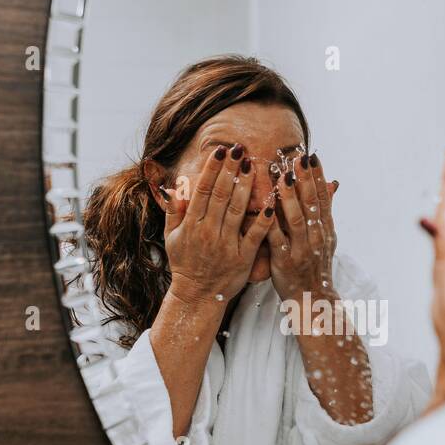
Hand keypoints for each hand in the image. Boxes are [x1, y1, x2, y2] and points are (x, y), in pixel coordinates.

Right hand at [162, 143, 274, 305]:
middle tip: (240, 149)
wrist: (197, 295)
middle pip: (220, 195)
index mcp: (191, 224)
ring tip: (255, 165)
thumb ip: (172, 211)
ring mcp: (226, 245)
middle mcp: (208, 232)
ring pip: (237, 210)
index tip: (221, 151)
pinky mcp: (243, 258)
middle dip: (231, 170)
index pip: (202, 190)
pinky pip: (255, 235)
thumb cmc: (185, 263)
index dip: (212, 169)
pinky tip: (274, 202)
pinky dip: (264, 219)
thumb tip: (172, 186)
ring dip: (247, 187)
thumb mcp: (171, 237)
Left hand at [266, 152, 338, 303]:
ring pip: (296, 220)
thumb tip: (332, 184)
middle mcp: (316, 238)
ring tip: (283, 177)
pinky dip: (271, 224)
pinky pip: (277, 240)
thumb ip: (325, 211)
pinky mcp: (285, 263)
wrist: (312, 300)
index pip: (323, 198)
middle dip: (305, 181)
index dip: (318, 177)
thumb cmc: (315, 266)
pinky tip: (265, 208)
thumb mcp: (327, 238)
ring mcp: (301, 251)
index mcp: (325, 230)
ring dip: (290, 198)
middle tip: (298, 159)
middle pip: (311, 205)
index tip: (312, 156)